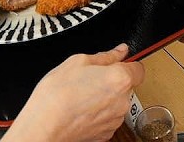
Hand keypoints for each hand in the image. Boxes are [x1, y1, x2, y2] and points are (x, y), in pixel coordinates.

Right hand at [6, 45, 144, 141]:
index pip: (139, 68)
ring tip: (81, 96)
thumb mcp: (78, 62)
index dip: (127, 64)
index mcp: (119, 79)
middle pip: (126, 86)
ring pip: (116, 103)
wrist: (44, 126)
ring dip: (104, 99)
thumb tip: (120, 51)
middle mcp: (123, 101)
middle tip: (89, 80)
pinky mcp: (106, 134)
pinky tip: (81, 111)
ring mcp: (115, 120)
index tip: (116, 64)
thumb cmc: (57, 95)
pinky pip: (107, 118)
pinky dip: (98, 114)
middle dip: (112, 81)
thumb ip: (106, 56)